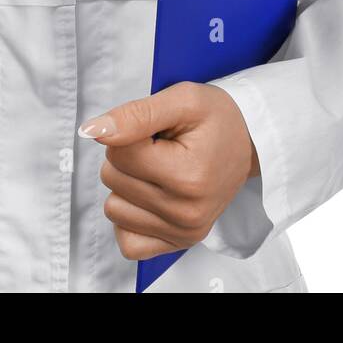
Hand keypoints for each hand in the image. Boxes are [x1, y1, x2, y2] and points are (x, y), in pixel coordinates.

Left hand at [79, 82, 257, 260]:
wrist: (250, 142)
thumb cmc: (218, 118)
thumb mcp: (183, 98)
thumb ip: (134, 114)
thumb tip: (92, 131)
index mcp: (187, 176)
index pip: (118, 152)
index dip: (129, 131)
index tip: (156, 129)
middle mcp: (185, 213)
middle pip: (112, 179)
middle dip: (127, 156)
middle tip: (160, 147)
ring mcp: (182, 232)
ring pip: (113, 208)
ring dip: (127, 184)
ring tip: (159, 168)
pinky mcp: (179, 243)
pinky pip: (127, 241)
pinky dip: (131, 217)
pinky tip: (150, 196)